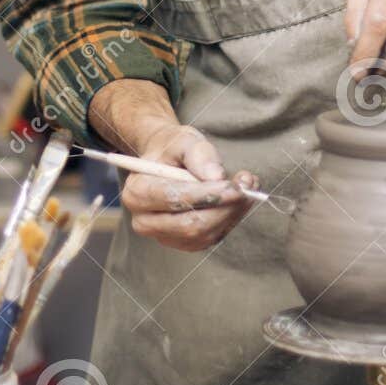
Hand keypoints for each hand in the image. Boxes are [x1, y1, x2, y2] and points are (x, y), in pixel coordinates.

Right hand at [120, 120, 259, 253]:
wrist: (167, 162)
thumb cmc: (173, 150)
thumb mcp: (183, 140)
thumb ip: (199, 154)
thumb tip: (217, 177)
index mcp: (136, 193)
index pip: (174, 199)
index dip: (207, 194)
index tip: (235, 185)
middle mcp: (145, 221)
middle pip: (191, 224)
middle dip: (225, 206)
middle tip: (248, 184)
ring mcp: (164, 236)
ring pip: (206, 234)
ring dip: (233, 212)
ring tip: (247, 185)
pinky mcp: (184, 243)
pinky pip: (213, 237)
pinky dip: (231, 219)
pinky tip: (238, 199)